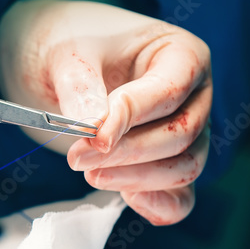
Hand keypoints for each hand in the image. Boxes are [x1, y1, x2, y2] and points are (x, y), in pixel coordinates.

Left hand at [0, 0, 210, 224]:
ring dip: (138, 179)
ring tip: (90, 172)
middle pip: (182, 135)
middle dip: (130, 152)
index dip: (133, 116)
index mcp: (182, 54)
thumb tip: (96, 126)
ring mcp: (187, 134)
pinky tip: (124, 199)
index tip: (93, 135)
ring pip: (185, 168)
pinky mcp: (166, 166)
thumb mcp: (67, 53)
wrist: (54, 61)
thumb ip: (82, 86)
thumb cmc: (69, 42)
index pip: (170, 91)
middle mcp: (195, 95)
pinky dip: (158, 205)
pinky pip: (180, 197)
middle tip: (79, 159)